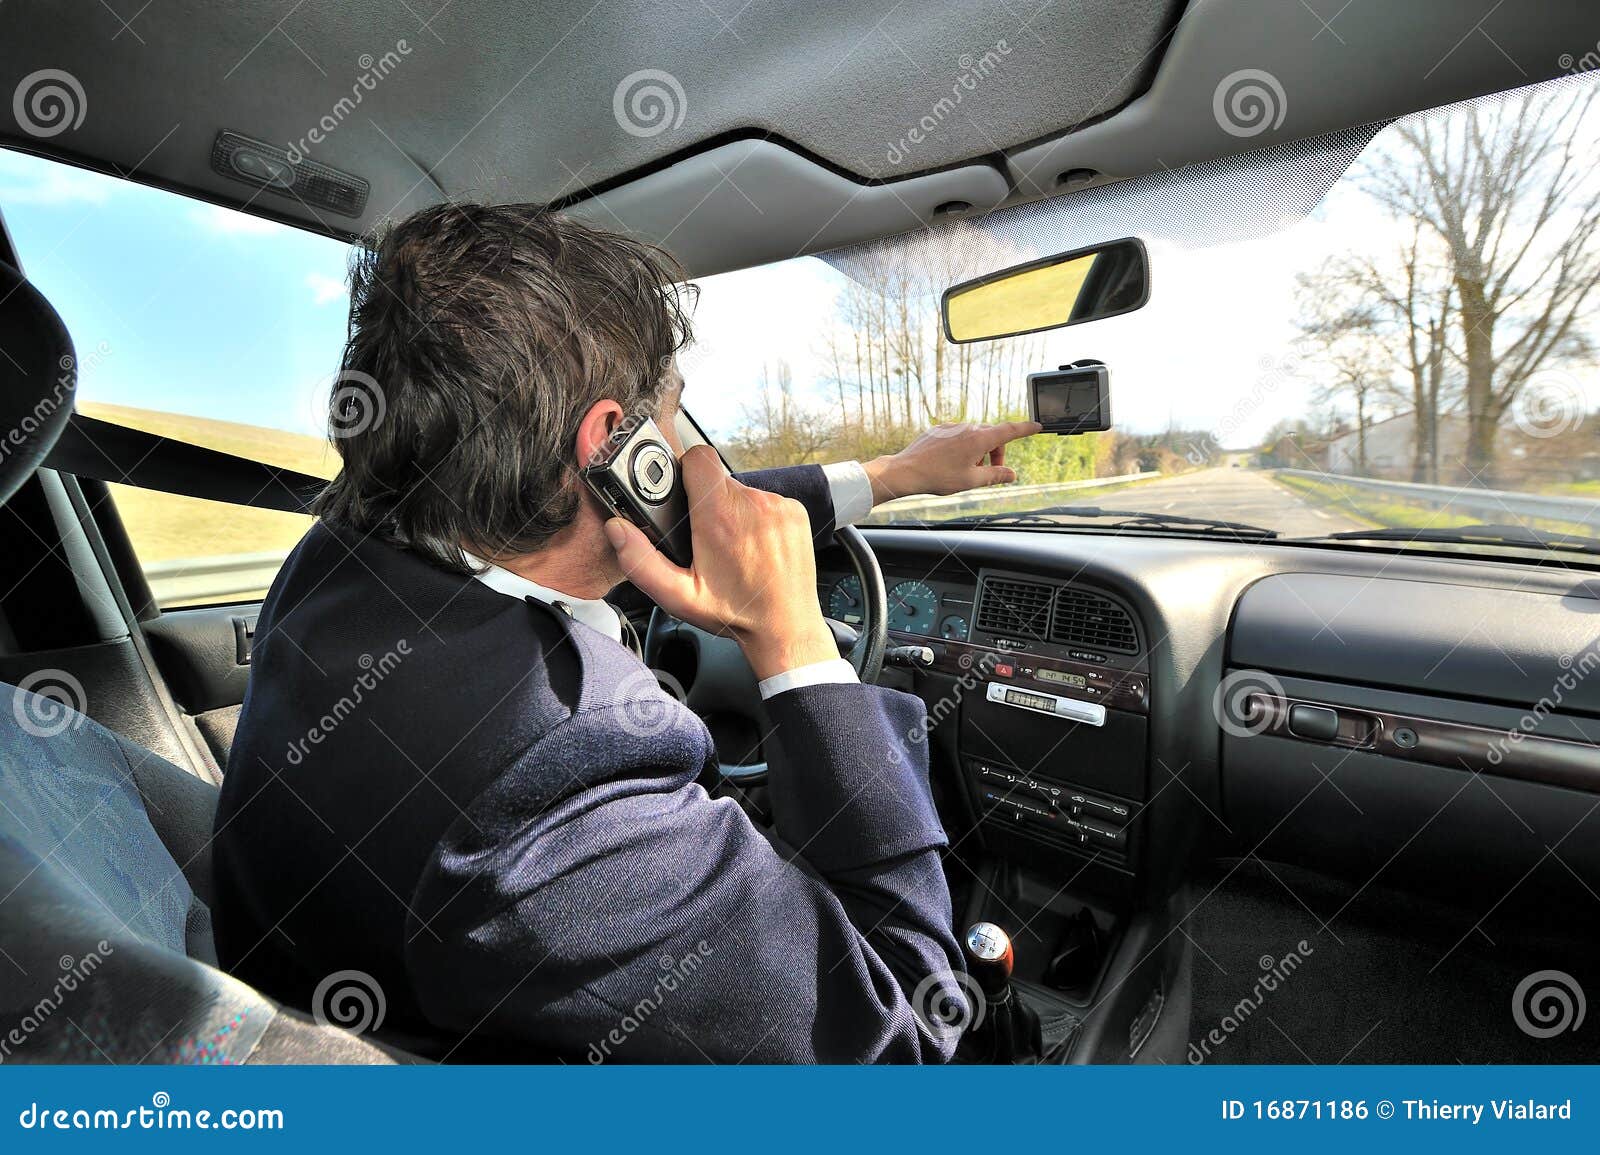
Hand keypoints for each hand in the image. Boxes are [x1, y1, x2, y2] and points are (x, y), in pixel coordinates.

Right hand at [605, 445, 836, 680]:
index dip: (686, 469)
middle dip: (707, 502)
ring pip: (742, 492)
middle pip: (718, 479)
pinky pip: (766, 502)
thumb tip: (617, 527)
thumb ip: (640, 561)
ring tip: (733, 547)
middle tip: (706, 538)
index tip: (684, 492)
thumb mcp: (678, 597)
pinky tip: (755, 547)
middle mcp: (753, 504)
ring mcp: (778, 506)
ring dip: (733, 512)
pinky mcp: (795, 512)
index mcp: (720, 517)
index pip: (698, 457)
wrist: (785, 627)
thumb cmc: (734, 613)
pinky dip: (757, 519)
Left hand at [862, 420, 1042, 502]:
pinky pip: (959, 434)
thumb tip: (1012, 474)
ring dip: (979, 451)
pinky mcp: (940, 428)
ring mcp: (952, 426)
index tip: (1037, 426)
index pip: (1010, 431)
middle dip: (996, 452)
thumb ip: (996, 475)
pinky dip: (963, 446)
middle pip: (992, 435)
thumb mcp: (972, 481)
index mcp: (979, 439)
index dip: (1025, 429)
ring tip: (967, 470)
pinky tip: (951, 462)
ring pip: (975, 435)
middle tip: (990, 472)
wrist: (906, 471)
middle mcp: (967, 427)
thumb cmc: (938, 477)